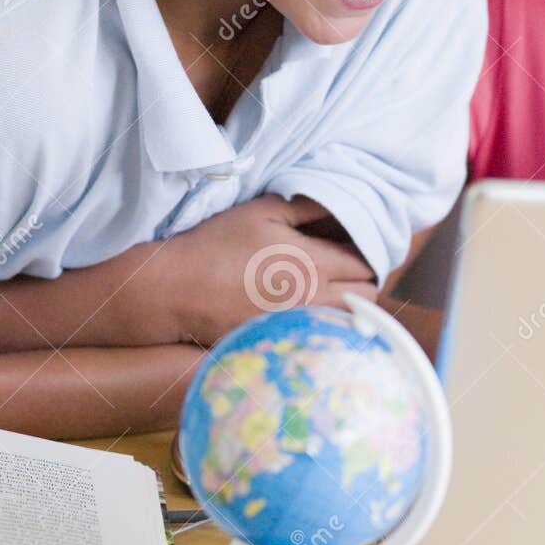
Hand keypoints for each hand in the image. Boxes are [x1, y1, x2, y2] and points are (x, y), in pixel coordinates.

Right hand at [156, 194, 376, 346]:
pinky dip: (327, 323)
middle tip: (347, 267)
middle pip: (368, 296)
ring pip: (350, 320)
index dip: (367, 251)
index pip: (367, 262)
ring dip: (350, 303)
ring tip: (332, 287)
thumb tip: (343, 201)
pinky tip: (309, 308)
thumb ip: (308, 205)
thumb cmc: (216, 244)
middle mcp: (313, 299)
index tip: (354, 244)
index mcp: (313, 263)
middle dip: (364, 279)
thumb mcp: (263, 211)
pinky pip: (324, 335)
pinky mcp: (284, 343)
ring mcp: (299, 325)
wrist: (176, 290)